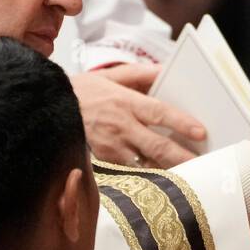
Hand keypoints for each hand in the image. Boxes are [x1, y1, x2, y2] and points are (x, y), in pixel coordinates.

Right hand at [71, 64, 206, 166]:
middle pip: (156, 145)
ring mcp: (110, 147)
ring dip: (168, 169)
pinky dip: (149, 176)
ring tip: (191, 173)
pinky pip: (131, 172)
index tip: (200, 131)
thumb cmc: (83, 91)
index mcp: (124, 102)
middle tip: (203, 162)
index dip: (181, 123)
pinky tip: (165, 179)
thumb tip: (167, 69)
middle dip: (182, 155)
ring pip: (145, 163)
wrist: (47, 108)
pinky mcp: (103, 161)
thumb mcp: (111, 75)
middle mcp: (119, 126)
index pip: (159, 112)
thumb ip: (142, 73)